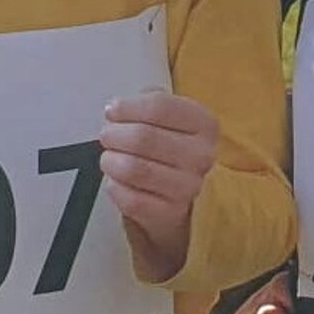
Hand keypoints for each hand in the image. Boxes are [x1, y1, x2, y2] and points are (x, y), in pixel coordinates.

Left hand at [99, 89, 217, 277]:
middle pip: (143, 137)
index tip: (112, 111)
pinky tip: (118, 181)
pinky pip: (129, 199)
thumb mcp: (168, 116)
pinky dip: (115, 188)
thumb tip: (117, 108)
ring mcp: (189, 186)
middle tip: (107, 136)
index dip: (127, 107)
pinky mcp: (170, 212)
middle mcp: (202, 155)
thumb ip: (147, 101)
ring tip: (111, 158)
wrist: (177, 192)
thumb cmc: (167, 147)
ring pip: (133, 169)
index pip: (160, 106)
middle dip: (114, 135)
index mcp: (205, 124)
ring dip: (111, 161)